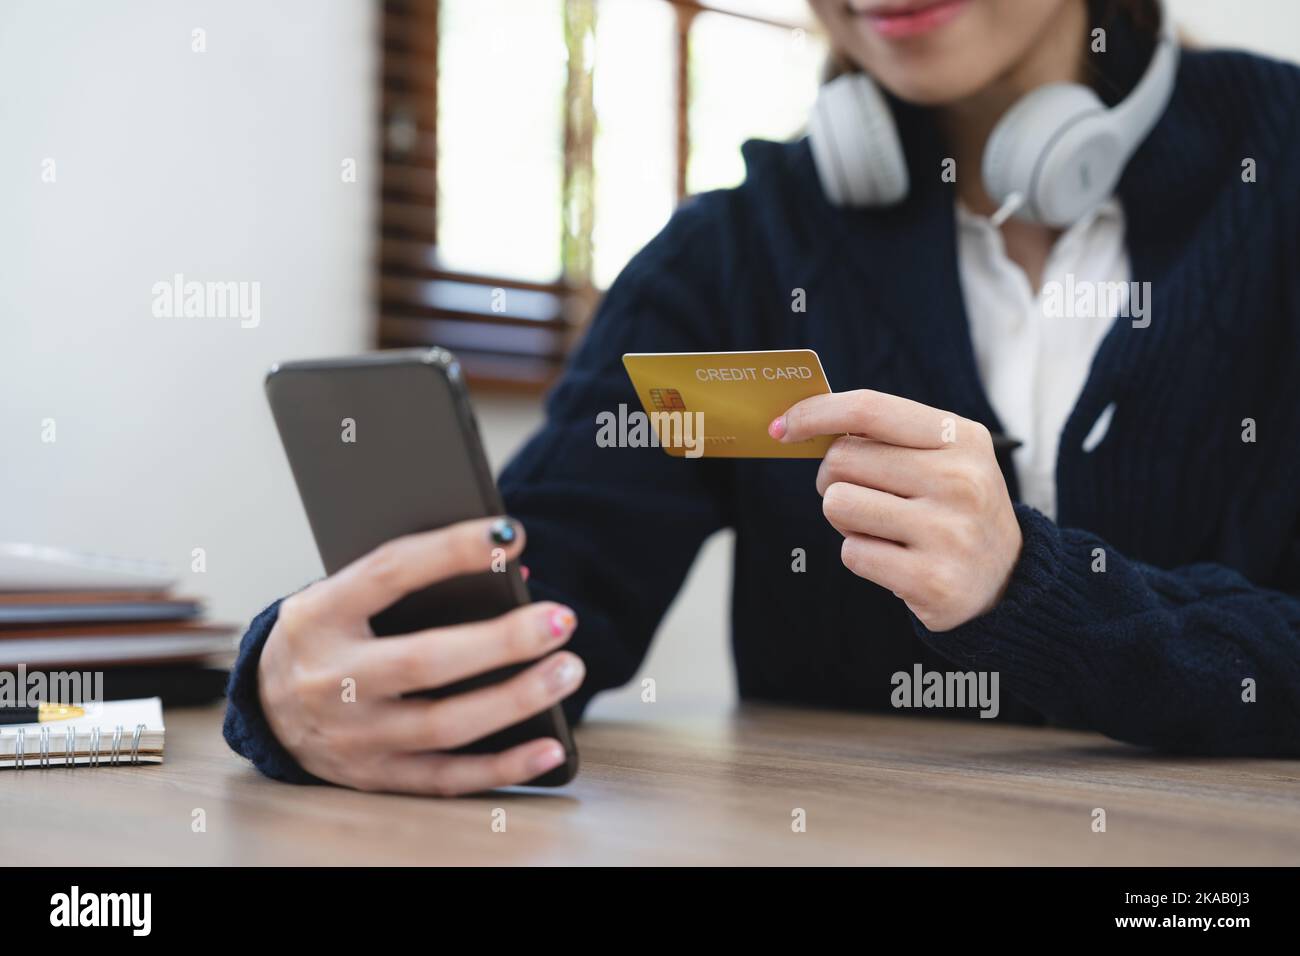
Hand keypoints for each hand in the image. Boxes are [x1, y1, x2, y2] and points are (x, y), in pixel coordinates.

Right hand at [257, 517, 583, 794]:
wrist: (264, 705)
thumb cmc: (329, 633)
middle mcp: (330, 679)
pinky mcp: (373, 778)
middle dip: (502, 641)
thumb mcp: (345, 593)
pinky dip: (504, 766)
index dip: (452, 550)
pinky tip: (551, 747)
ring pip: (444, 725)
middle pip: (426, 660)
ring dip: (516, 699)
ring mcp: (351, 736)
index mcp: (320, 615)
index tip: (510, 532)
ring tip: (568, 670)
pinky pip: (447, 778)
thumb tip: (516, 565)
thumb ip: (412, 579)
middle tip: (561, 619)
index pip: (391, 572)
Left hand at [772, 390, 1022, 631]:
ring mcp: (947, 532)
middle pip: (841, 459)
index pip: (869, 410)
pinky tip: (895, 558)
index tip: (782, 427)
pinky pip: (851, 553)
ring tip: (882, 527)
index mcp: (961, 438)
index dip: (815, 414)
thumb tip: (799, 420)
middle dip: (833, 477)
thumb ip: (883, 435)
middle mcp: (959, 480)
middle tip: (861, 494)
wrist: (1008, 579)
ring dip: (845, 519)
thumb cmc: (954, 506)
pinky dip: (861, 555)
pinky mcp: (931, 580)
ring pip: (837, 505)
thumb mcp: (943, 456)